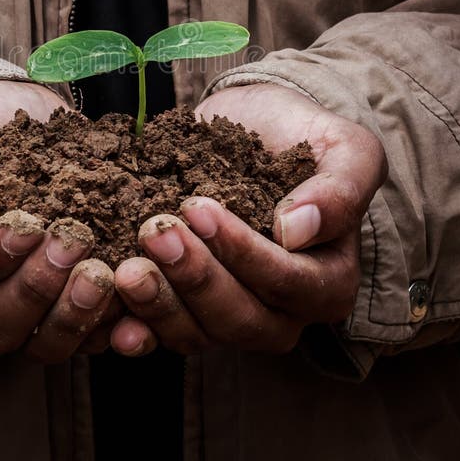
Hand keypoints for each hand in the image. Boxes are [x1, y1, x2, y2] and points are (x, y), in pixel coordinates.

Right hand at [0, 79, 115, 363]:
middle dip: (35, 289)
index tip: (25, 226)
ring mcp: (15, 310)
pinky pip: (85, 334)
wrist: (8, 120)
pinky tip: (132, 292)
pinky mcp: (59, 306)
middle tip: (72, 243)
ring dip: (73, 315)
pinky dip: (110, 323)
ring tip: (102, 274)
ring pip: (39, 343)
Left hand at [110, 83, 386, 355]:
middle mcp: (282, 311)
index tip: (199, 208)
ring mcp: (232, 312)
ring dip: (160, 305)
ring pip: (199, 334)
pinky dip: (138, 328)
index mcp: (328, 281)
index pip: (288, 284)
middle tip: (155, 231)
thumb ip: (339, 190)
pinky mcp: (189, 305)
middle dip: (195, 278)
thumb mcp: (345, 148)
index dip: (243, 253)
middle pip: (241, 319)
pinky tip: (114, 318)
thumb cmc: (302, 136)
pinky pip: (164, 333)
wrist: (254, 126)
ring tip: (127, 268)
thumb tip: (297, 230)